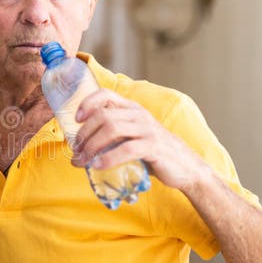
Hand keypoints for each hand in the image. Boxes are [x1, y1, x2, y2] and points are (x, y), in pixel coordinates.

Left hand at [70, 89, 209, 190]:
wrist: (186, 167)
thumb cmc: (153, 153)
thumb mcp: (133, 138)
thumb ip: (113, 137)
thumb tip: (80, 150)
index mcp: (132, 109)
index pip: (105, 95)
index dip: (87, 104)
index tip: (75, 120)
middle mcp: (139, 115)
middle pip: (103, 115)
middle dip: (84, 134)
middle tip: (76, 151)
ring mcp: (148, 130)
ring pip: (112, 129)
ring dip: (92, 146)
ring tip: (82, 161)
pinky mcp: (154, 147)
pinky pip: (126, 149)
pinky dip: (108, 158)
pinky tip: (98, 166)